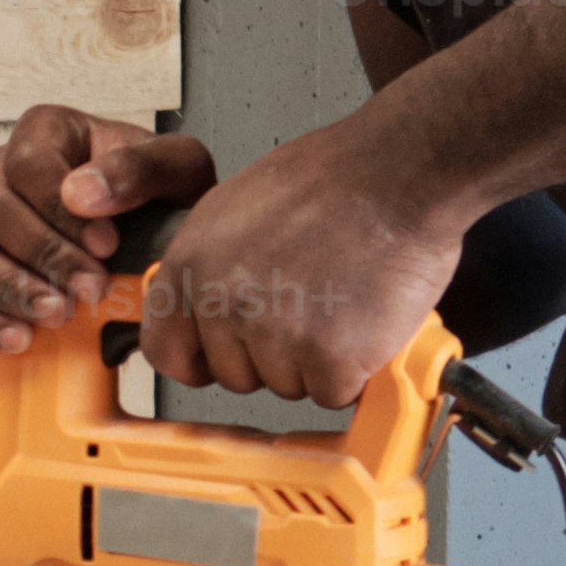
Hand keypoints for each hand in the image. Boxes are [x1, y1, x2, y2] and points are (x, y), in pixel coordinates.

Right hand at [0, 109, 216, 350]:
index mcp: (46, 133)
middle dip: (45, 255)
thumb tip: (81, 194)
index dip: (59, 207)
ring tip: (56, 316)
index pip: (27, 162)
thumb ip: (141, 167)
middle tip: (91, 290)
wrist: (162, 243)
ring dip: (7, 288)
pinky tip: (21, 339)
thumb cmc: (162, 198)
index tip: (106, 245)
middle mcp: (2, 174)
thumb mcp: (179, 169)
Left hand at [128, 128, 456, 408]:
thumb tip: (201, 304)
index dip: (200, 359)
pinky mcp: (329, 357)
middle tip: (309, 309)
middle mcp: (224, 302)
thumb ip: (211, 265)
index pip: (166, 350)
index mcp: (192, 265)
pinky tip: (363, 322)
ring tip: (340, 302)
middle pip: (234, 375)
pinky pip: (333, 392)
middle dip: (272, 355)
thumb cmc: (333, 179)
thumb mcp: (236, 207)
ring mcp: (276, 333)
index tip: (222, 357)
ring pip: (287, 386)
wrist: (398, 173)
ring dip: (317, 360)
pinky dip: (355, 369)